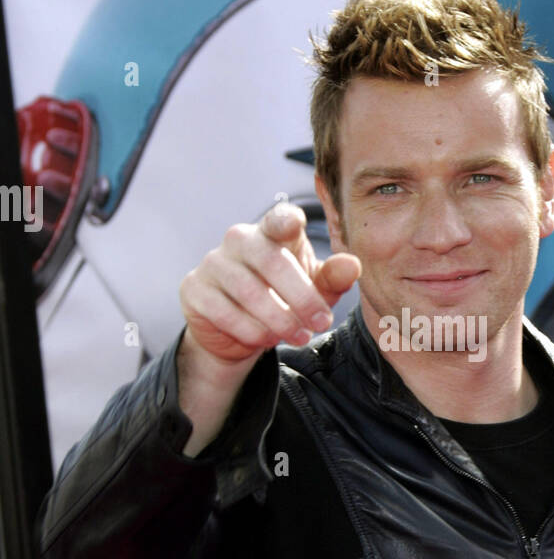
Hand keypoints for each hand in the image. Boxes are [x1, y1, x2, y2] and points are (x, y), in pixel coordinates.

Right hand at [179, 202, 360, 363]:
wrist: (239, 331)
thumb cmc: (283, 298)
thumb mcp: (313, 289)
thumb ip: (333, 278)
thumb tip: (353, 266)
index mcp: (272, 232)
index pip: (279, 218)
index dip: (286, 221)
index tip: (295, 227)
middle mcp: (239, 240)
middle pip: (270, 261)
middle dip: (301, 296)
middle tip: (322, 323)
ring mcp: (213, 263)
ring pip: (248, 291)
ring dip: (279, 319)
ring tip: (300, 337)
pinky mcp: (194, 290)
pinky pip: (224, 311)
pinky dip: (251, 330)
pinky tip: (266, 340)